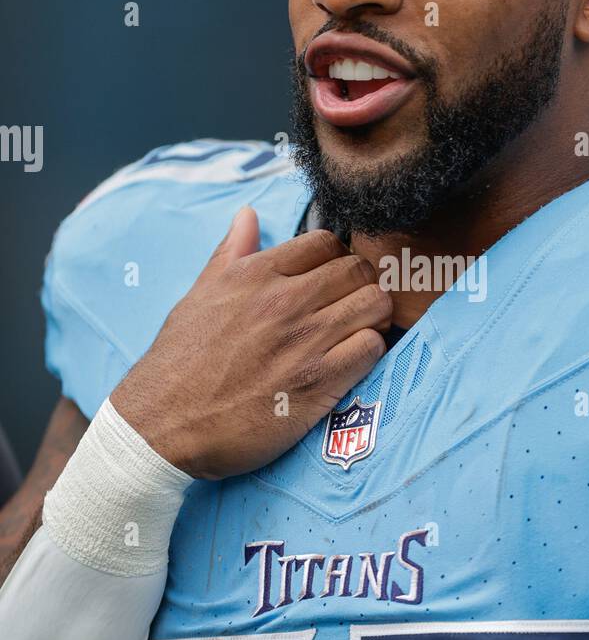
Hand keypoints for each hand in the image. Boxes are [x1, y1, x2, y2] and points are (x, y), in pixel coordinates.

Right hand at [111, 207, 391, 478]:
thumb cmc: (179, 361)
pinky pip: (371, 348)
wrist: (164, 424)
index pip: (325, 242)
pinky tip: (353, 361)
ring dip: (374, 317)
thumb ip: (231, 253)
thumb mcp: (199, 295)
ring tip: (358, 332)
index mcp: (256, 274)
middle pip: (357, 270)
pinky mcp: (318, 382)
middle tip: (351, 307)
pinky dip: (370, 352)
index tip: (332, 281)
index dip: (335, 260)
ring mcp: (304, 341)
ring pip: (374, 304)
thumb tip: (247, 215)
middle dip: (361, 286)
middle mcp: (285, 301)